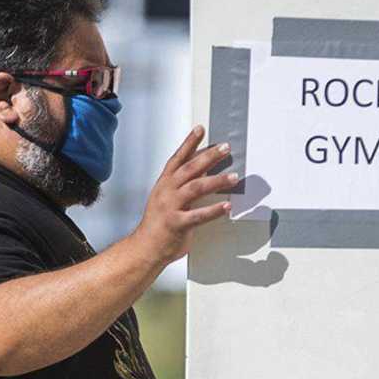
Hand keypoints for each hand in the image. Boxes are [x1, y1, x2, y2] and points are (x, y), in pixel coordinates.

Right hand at [134, 125, 236, 264]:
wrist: (145, 248)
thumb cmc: (158, 226)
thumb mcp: (167, 199)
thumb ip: (183, 185)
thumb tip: (204, 172)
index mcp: (164, 185)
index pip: (177, 158)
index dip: (189, 143)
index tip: (200, 129)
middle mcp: (167, 192)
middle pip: (189, 169)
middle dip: (208, 156)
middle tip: (224, 148)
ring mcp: (171, 207)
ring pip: (195, 188)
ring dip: (216, 181)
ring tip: (233, 177)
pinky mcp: (177, 224)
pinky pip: (198, 216)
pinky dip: (213, 211)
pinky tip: (226, 206)